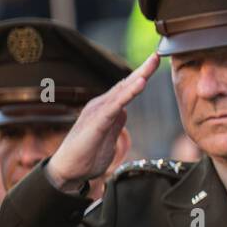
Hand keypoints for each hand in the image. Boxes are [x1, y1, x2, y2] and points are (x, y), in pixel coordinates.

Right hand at [46, 53, 159, 192]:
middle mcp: (101, 106)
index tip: (155, 62)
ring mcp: (97, 112)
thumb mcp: (110, 137)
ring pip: (121, 91)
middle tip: (157, 55)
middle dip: (142, 70)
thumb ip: (117, 122)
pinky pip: (116, 105)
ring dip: (138, 77)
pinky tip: (140, 84)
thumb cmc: (88, 155)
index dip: (141, 76)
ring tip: (152, 63)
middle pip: (125, 85)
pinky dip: (128, 94)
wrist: (68, 171)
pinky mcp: (96, 122)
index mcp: (106, 109)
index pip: (126, 89)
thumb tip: (125, 111)